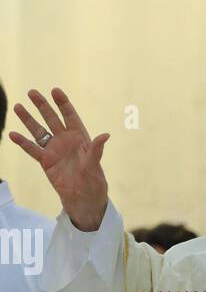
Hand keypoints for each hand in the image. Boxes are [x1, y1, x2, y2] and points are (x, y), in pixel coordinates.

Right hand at [9, 88, 109, 230]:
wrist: (84, 200)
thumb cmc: (94, 183)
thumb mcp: (95, 167)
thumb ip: (96, 150)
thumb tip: (105, 135)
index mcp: (80, 138)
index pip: (71, 117)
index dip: (63, 104)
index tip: (55, 91)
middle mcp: (66, 141)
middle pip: (52, 119)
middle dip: (43, 106)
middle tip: (32, 92)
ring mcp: (54, 150)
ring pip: (39, 131)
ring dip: (29, 120)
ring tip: (18, 107)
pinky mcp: (46, 162)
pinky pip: (33, 150)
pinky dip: (23, 143)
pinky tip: (13, 134)